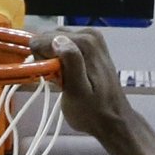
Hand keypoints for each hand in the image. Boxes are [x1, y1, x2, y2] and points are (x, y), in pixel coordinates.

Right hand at [46, 27, 132, 143]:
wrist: (114, 119)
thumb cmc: (92, 112)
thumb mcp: (78, 92)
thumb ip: (71, 63)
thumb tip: (58, 41)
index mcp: (85, 42)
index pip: (44, 39)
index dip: (40, 59)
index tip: (48, 76)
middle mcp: (89, 34)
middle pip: (50, 36)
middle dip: (46, 57)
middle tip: (55, 79)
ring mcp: (92, 38)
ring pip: (56, 40)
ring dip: (52, 58)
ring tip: (61, 78)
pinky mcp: (92, 45)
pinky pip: (66, 45)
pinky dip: (61, 58)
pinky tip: (67, 74)